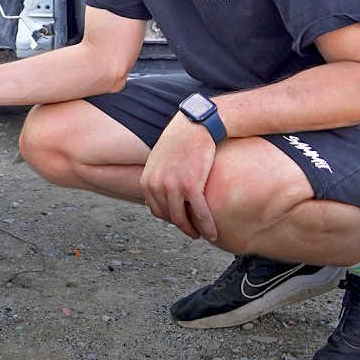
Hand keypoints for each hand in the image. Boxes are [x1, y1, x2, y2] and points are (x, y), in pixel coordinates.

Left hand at [139, 114, 218, 240]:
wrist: (196, 124)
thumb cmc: (181, 140)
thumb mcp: (161, 158)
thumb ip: (158, 176)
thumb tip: (159, 191)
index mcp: (147, 181)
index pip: (157, 210)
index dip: (170, 219)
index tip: (182, 222)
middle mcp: (156, 185)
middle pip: (170, 217)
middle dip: (183, 227)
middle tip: (194, 233)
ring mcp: (172, 186)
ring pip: (183, 219)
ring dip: (195, 231)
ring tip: (204, 235)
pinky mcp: (191, 185)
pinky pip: (199, 212)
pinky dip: (207, 225)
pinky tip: (213, 232)